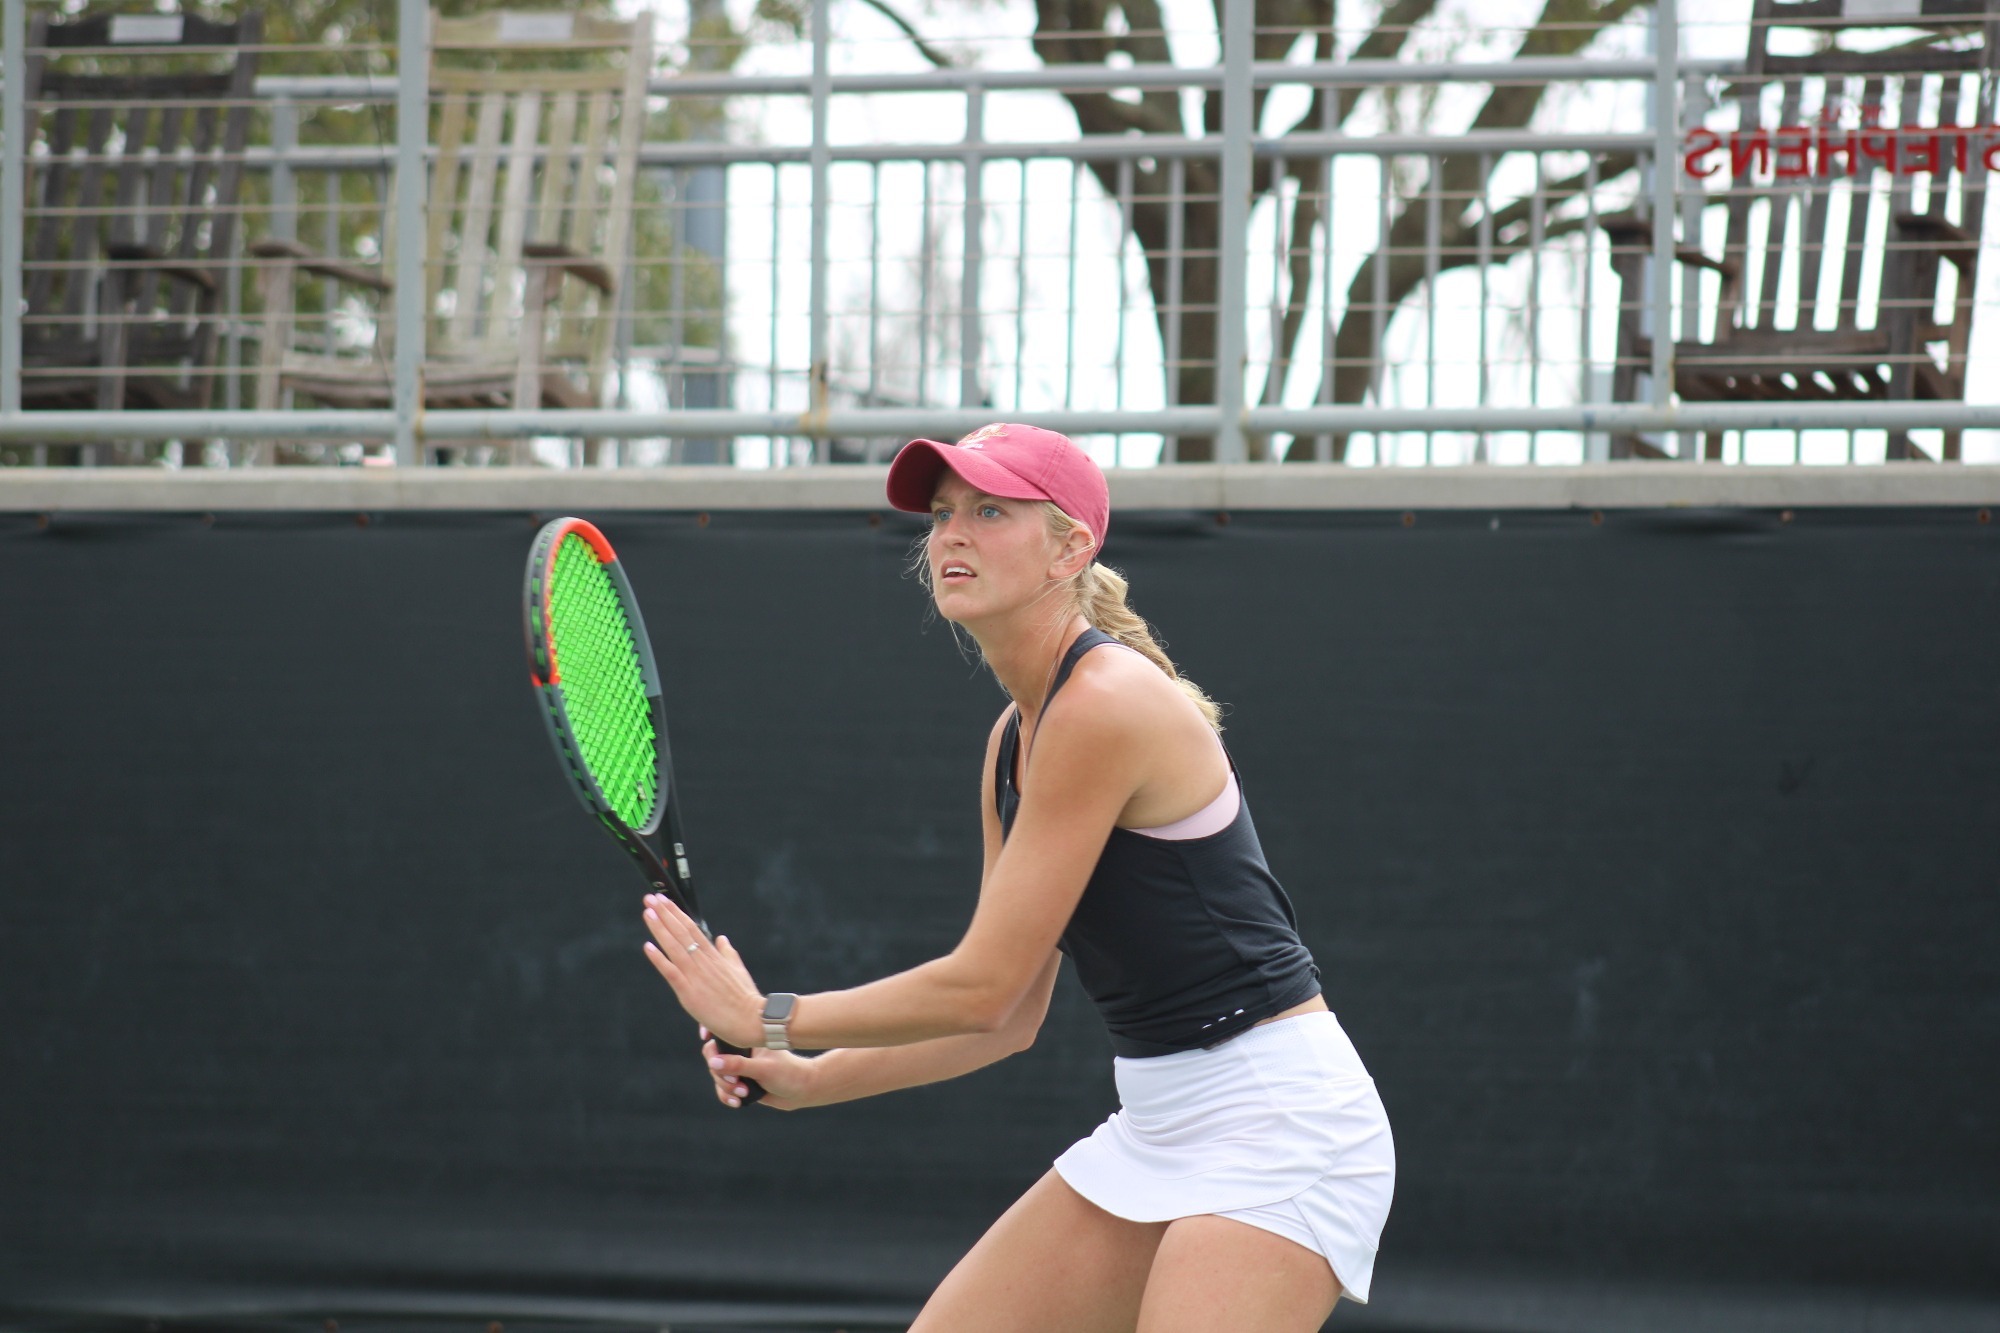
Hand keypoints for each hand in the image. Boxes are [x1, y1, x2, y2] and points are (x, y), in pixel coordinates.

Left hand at [641, 893, 763, 1050]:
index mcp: (714, 955)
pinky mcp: (689, 992)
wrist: (752, 1019)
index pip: (692, 928)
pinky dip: (659, 959)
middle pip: (681, 932)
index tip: (665, 901)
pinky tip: (647, 946)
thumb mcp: (738, 970)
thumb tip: (721, 939)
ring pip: (674, 947)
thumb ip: (727, 953)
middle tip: (651, 898)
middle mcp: (703, 962)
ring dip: (659, 929)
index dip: (677, 913)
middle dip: (664, 914)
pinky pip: (671, 972)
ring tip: (648, 912)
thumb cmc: (746, 998)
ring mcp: (695, 976)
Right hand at [701, 1027, 816, 1110]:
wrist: (803, 1091)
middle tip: (737, 1083)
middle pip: (715, 1059)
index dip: (710, 1032)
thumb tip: (713, 1062)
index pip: (723, 1032)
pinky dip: (727, 1096)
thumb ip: (739, 1065)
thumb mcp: (764, 1068)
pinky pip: (724, 1089)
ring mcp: (741, 1067)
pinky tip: (737, 1102)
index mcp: (748, 1039)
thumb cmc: (789, 1073)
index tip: (705, 1037)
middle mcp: (742, 1051)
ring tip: (742, 1094)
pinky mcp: (741, 1081)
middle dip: (722, 1074)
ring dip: (725, 1087)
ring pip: (718, 1076)